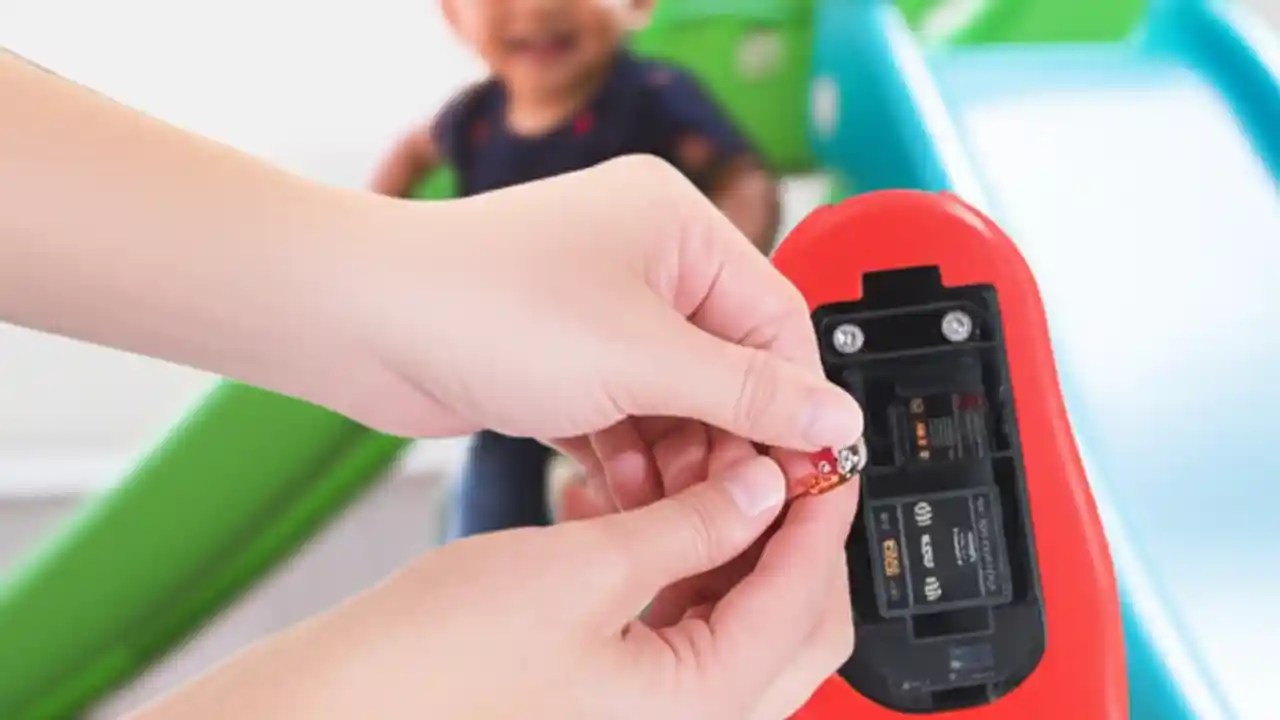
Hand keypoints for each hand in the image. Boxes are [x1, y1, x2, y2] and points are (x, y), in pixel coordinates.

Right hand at [137, 452, 856, 719]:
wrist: (352, 701)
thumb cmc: (439, 662)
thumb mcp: (583, 568)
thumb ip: (689, 529)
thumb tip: (759, 491)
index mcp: (702, 704)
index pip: (805, 596)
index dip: (820, 511)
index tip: (821, 451)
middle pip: (791, 618)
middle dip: (788, 533)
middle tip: (773, 462)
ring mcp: (656, 711)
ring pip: (737, 617)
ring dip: (728, 543)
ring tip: (697, 471)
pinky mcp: (617, 694)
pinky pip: (682, 625)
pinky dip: (678, 567)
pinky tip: (640, 509)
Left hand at [327, 155, 860, 456]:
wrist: (360, 323)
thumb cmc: (486, 305)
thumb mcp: (643, 358)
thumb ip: (747, 393)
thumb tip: (835, 417)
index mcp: (677, 227)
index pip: (775, 318)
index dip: (796, 398)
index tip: (813, 466)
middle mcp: (644, 260)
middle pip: (725, 364)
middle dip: (730, 438)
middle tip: (739, 503)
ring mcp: (598, 310)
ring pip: (672, 398)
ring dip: (677, 457)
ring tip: (674, 509)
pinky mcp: (561, 357)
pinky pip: (622, 411)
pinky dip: (627, 457)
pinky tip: (624, 498)